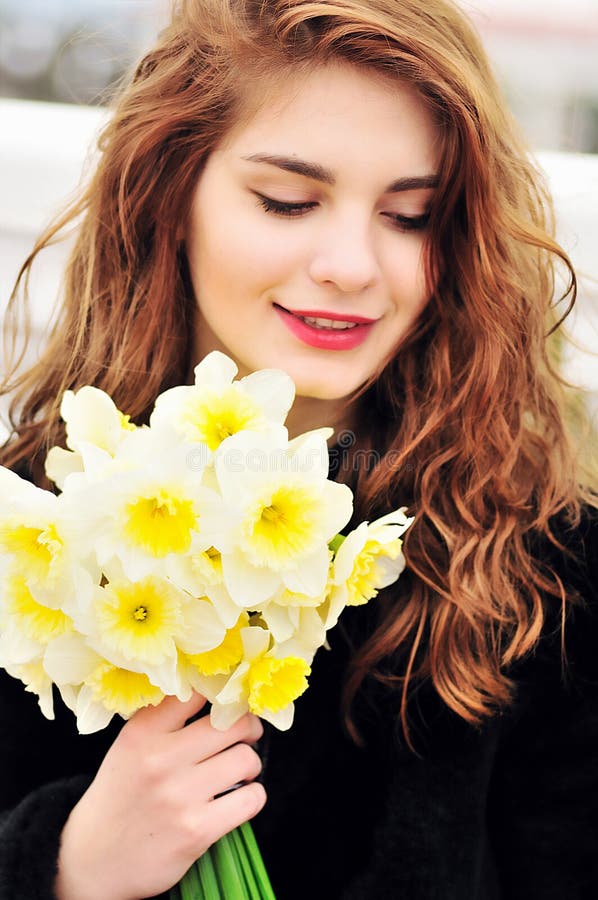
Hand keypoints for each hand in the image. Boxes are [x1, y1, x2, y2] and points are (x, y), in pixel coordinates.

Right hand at [54, 693, 264, 899]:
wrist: (92, 859)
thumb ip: (165, 719)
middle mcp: (160, 760)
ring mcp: (179, 797)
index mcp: (142, 733)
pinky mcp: (196, 831)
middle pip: (232, 724)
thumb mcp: (129, 746)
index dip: (221, 695)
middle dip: (248, 727)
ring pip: (246, 759)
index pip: (196, 693)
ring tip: (241, 769)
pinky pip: (251, 799)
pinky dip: (253, 795)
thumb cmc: (121, 795)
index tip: (229, 703)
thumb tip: (217, 695)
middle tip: (247, 734)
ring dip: (251, 763)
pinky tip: (240, 797)